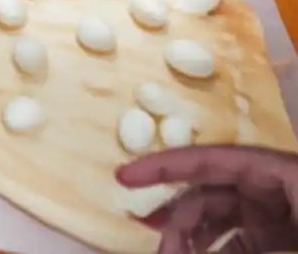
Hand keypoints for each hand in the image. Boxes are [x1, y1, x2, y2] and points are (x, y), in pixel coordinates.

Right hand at [117, 145, 297, 253]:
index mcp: (284, 172)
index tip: (123, 178)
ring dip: (191, 236)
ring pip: (221, 218)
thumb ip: (241, 247)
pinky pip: (240, 239)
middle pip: (211, 192)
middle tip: (160, 249)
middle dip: (177, 218)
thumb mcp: (291, 246)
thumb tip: (181, 248)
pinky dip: (214, 250)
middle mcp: (277, 186)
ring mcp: (281, 215)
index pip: (213, 159)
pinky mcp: (283, 238)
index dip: (165, 165)